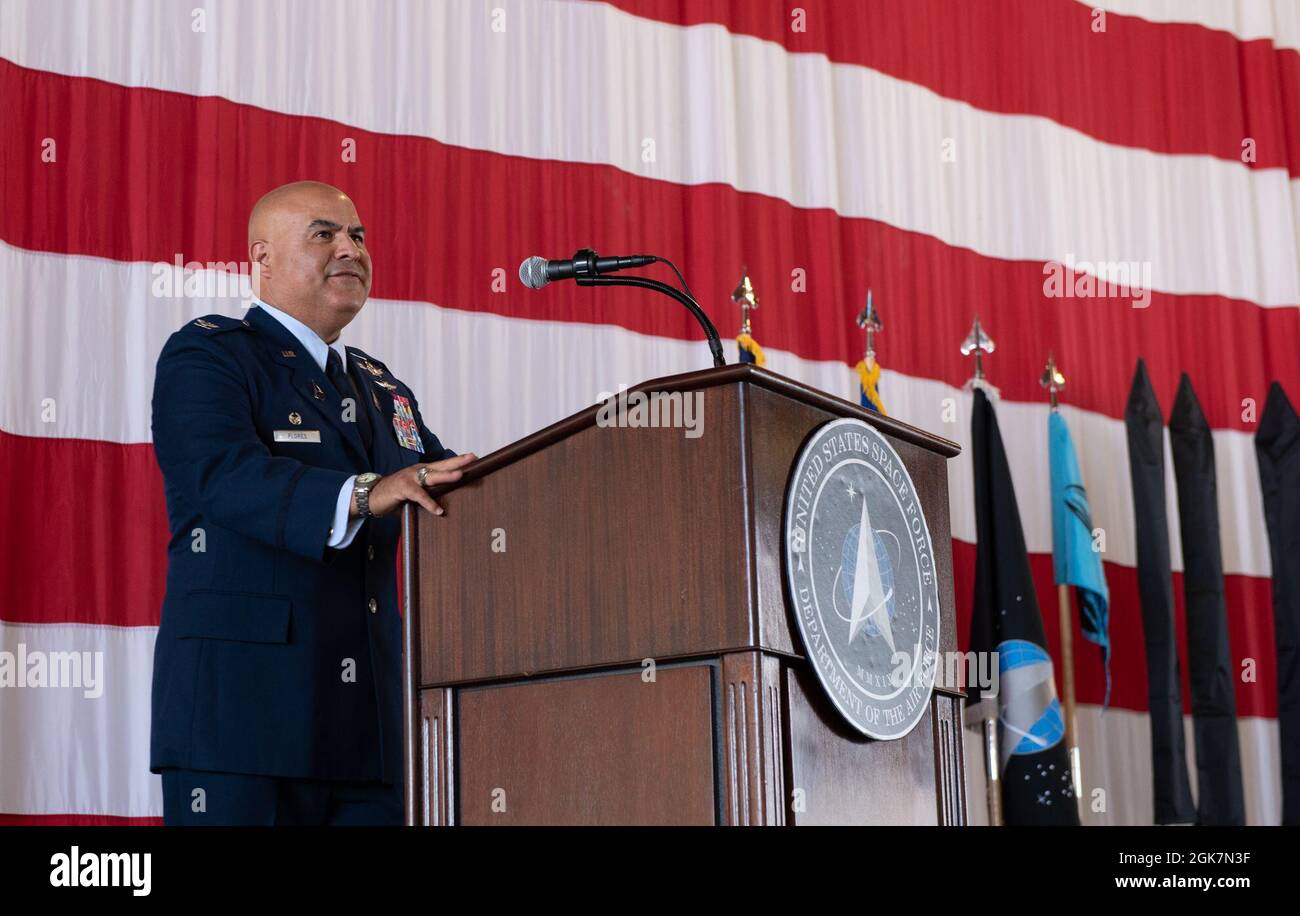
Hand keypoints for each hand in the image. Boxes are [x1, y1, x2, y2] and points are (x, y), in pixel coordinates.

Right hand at [359, 453, 478, 517]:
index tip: (473, 457)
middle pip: (441, 465)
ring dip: (446, 476)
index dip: (457, 460)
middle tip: (472, 458)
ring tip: (460, 475)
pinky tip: (439, 510)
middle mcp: (417, 471)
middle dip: (457, 461)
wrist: (371, 496)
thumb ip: (428, 496)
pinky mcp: (402, 488)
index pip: (442, 464)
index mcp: (421, 471)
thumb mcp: (414, 493)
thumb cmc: (394, 495)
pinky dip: (429, 503)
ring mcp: (410, 478)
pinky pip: (419, 495)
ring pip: (431, 476)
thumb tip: (444, 507)